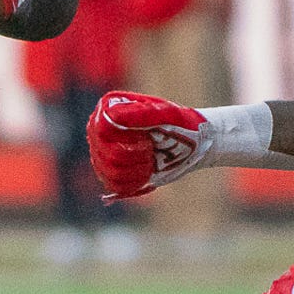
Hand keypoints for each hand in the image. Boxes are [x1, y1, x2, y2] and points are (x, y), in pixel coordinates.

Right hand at [87, 90, 211, 198]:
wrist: (192, 143)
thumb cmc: (180, 124)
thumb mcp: (167, 115)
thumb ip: (141, 113)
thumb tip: (112, 116)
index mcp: (109, 108)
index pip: (101, 129)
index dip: (125, 139)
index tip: (147, 138)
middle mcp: (100, 129)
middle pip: (105, 153)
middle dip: (133, 155)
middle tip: (152, 149)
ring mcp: (103, 151)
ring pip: (109, 171)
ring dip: (136, 169)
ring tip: (151, 160)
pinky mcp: (111, 172)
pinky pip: (114, 185)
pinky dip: (134, 181)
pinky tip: (147, 171)